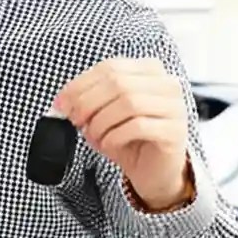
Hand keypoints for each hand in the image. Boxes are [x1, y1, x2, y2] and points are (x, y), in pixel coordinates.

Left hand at [54, 57, 191, 209]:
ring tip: (94, 137)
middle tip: (76, 122)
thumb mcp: (104, 112)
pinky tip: (109, 144)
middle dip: (87, 104)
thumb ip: (86, 100)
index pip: (109, 67)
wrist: (154, 170)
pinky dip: (115, 136)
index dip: (79, 85)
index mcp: (148, 70)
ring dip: (101, 122)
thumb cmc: (128, 137)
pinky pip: (139, 126)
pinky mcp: (175, 131)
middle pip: (117, 83)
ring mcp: (175, 107)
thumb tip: (62, 101)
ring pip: (129, 103)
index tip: (62, 105)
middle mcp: (166, 84)